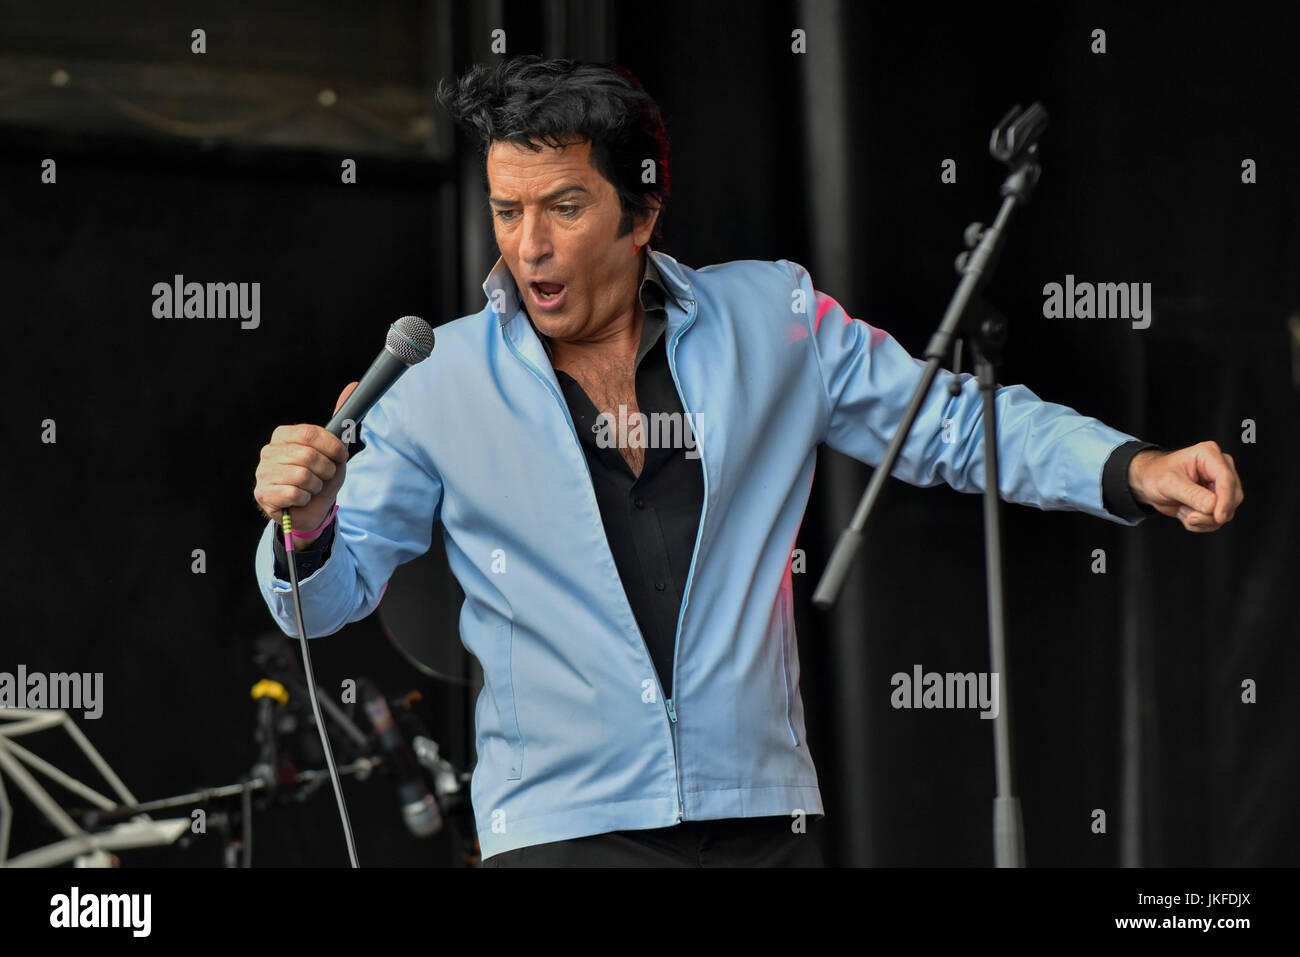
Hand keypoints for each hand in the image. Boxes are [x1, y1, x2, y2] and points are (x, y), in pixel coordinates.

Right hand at [253, 382, 358, 538]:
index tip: (341, 456)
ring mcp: (263, 472)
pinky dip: (305, 499)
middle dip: (326, 470)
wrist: (310, 509)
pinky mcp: (263, 494)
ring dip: (316, 486)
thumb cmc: (320, 476)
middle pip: (308, 456)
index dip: (331, 446)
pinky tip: (301, 498)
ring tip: (312, 488)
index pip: (309, 433)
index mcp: (284, 435)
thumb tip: (353, 386)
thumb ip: (341, 420)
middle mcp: (269, 451)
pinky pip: (294, 494)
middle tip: (324, 476)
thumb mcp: (334, 449)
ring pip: (303, 476)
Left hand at [1128, 441, 1242, 531]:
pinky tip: (1186, 513)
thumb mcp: (1168, 483)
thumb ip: (1191, 494)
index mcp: (1209, 454)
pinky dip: (1200, 523)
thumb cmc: (1156, 475)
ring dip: (1203, 519)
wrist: (1149, 483)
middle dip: (1211, 513)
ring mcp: (1221, 485)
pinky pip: (1217, 520)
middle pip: (1233, 497)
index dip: (1225, 500)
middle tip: (1189, 517)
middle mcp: (1220, 468)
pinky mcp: (1218, 500)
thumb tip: (1212, 506)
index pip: (1226, 478)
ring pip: (1227, 511)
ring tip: (1182, 510)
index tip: (1218, 517)